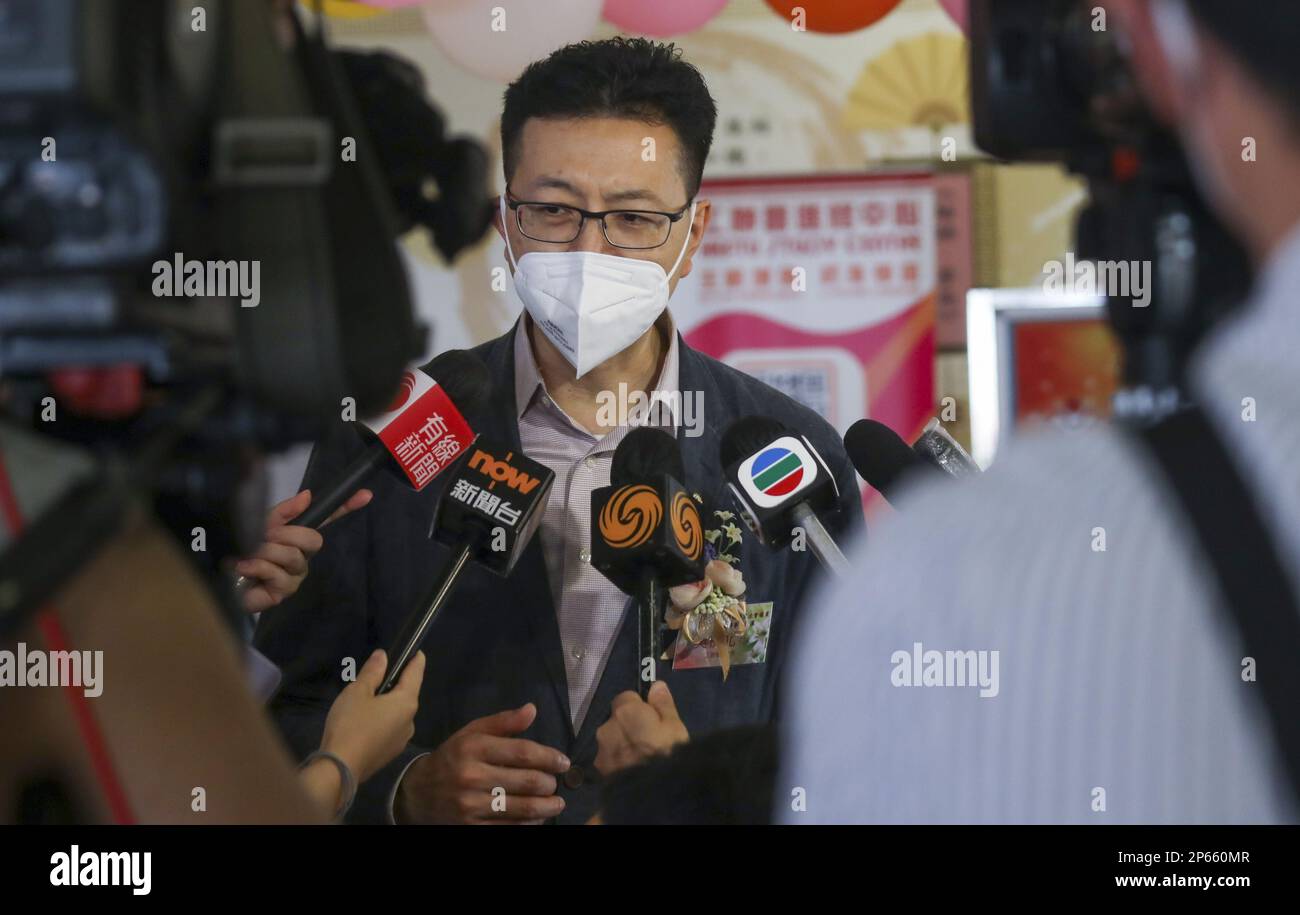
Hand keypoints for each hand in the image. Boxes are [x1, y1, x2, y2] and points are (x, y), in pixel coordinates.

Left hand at [237, 487, 371, 613]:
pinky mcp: (283, 593)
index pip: (327, 520)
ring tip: (249, 554)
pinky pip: (278, 574)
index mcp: (297, 537)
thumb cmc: (242, 550)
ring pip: (293, 556)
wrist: (221, 578)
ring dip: (266, 552)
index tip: (366, 494)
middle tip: (265, 538)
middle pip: (314, 540)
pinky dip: (258, 567)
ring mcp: (295, 576)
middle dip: (287, 535)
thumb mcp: (260, 524)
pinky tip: (246, 568)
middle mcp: (302, 556)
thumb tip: (308, 495)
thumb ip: (283, 511)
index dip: (346, 507)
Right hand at [320, 649, 423, 785]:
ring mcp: (402, 739)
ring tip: (369, 698)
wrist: (340, 768)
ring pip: (398, 713)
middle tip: (380, 674)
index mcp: (406, 703)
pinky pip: (390, 728)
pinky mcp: (391, 753)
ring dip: (388, 703)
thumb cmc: (351, 724)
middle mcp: (410, 720)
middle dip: (397, 683)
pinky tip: (367, 720)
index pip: (416, 674)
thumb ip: (373, 672)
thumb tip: (383, 656)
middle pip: (407, 694)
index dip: (416, 661)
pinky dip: (383, 719)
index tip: (417, 651)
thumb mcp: (358, 691)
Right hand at [394, 703, 569, 824]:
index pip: (523, 752)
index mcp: (473, 748)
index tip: (563, 762)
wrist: (417, 793)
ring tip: (556, 803)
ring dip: (547, 806)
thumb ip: (503, 722)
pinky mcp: (471, 827)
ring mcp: (471, 805)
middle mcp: (472, 776)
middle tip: (556, 783)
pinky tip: (538, 818)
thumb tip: (532, 710)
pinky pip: (510, 827)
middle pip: (527, 781)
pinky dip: (530, 824)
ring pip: (523, 808)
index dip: (549, 757)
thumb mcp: (471, 733)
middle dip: (550, 783)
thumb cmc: (452, 758)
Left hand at [594, 681, 688, 776]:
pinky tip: (630, 769)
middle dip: (628, 725)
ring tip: (639, 758)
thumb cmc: (668, 755)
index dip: (639, 706)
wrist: (654, 794)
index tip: (651, 718)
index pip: (626, 697)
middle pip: (616, 719)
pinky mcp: (599, 770)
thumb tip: (656, 685)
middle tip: (648, 740)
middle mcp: (607, 727)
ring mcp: (601, 750)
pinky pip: (608, 757)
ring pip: (611, 739)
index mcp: (626, 712)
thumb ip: (663, 704)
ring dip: (621, 743)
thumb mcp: (674, 727)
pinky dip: (617, 760)